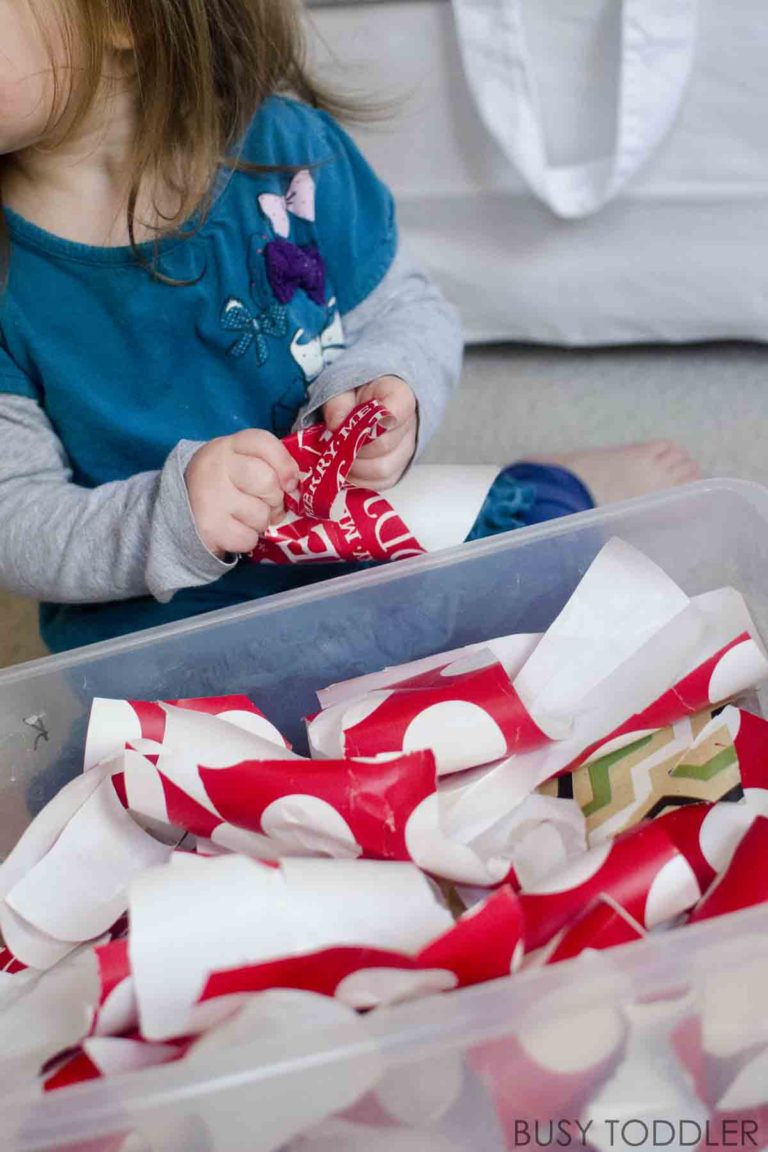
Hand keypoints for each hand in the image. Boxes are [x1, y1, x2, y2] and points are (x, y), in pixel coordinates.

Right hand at [186, 430, 299, 557]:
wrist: (182, 510)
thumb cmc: (225, 484)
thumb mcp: (241, 462)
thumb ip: (269, 465)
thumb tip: (294, 487)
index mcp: (228, 446)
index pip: (264, 443)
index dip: (285, 464)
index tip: (289, 482)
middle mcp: (216, 466)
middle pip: (268, 482)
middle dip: (275, 499)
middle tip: (265, 503)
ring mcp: (210, 497)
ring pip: (261, 515)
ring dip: (260, 522)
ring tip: (243, 516)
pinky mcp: (209, 527)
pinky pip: (248, 538)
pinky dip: (246, 539)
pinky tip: (232, 529)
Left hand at [323, 376, 417, 489]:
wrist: (368, 404)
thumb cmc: (357, 395)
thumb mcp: (344, 389)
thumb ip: (338, 403)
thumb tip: (336, 425)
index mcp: (400, 397)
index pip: (393, 414)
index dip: (369, 424)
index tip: (352, 424)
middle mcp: (410, 427)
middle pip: (384, 445)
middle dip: (354, 447)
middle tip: (336, 442)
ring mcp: (405, 451)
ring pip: (382, 470)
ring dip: (354, 467)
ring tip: (339, 456)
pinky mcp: (396, 471)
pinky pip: (378, 483)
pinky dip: (358, 480)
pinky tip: (346, 468)